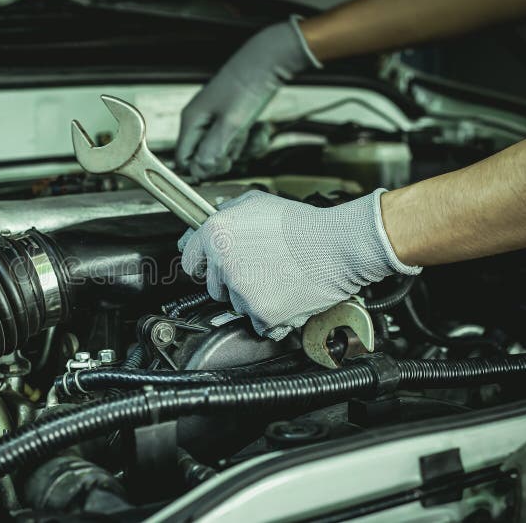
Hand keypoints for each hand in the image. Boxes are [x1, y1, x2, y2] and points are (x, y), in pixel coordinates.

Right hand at [176, 18, 320, 179]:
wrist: (269, 61)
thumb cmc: (248, 86)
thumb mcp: (231, 124)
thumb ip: (212, 150)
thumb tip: (198, 171)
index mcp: (191, 120)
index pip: (183, 160)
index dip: (201, 169)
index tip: (222, 164)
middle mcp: (198, 121)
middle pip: (202, 158)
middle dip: (223, 158)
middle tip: (238, 148)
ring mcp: (213, 119)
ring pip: (221, 151)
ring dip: (240, 149)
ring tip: (252, 133)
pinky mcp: (228, 118)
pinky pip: (233, 141)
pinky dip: (247, 140)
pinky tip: (256, 130)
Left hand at [178, 190, 420, 338]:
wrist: (337, 246)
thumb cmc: (302, 224)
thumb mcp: (257, 202)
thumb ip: (226, 213)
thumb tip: (210, 222)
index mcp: (216, 234)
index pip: (189, 259)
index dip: (203, 263)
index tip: (209, 266)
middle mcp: (223, 263)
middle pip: (212, 287)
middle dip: (230, 282)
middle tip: (258, 268)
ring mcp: (241, 291)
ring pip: (235, 305)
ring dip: (251, 297)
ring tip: (278, 277)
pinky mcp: (261, 313)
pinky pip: (256, 322)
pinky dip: (268, 315)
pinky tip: (284, 294)